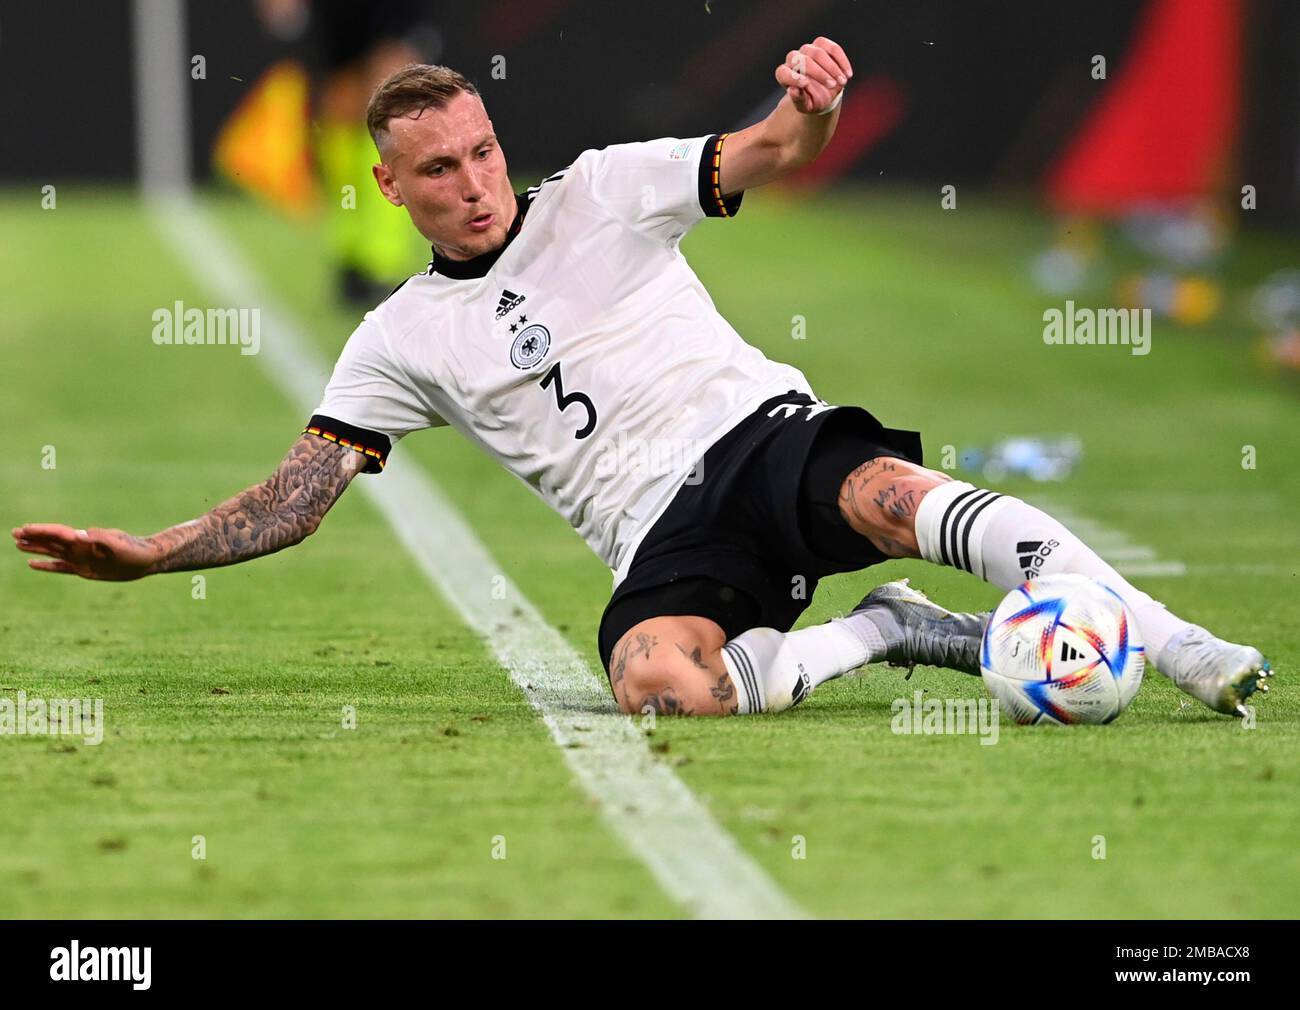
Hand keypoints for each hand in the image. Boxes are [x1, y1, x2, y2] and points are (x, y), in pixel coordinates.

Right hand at [12, 523, 159, 580]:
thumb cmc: (134, 550)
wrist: (146, 559)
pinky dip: (46, 565)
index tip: (25, 529)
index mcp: (85, 539)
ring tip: (18, 543)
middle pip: (51, 540)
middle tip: (14, 533)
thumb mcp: (118, 544)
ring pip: (52, 552)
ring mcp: (80, 558)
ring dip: (35, 548)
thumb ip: (100, 538)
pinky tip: (32, 564)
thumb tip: (80, 534)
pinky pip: (60, 567)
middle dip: (33, 537)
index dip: (42, 531)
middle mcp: (79, 547)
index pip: (58, 533)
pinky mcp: (83, 569)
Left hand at [774, 36, 852, 114]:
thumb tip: (793, 90)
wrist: (823, 93)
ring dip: (832, 67)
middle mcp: (794, 59)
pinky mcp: (822, 44)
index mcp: (785, 75)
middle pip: (804, 60)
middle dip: (820, 73)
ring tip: (842, 82)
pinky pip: (832, 48)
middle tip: (832, 85)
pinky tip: (848, 74)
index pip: (783, 72)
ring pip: (818, 52)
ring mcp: (807, 50)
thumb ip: (798, 100)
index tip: (806, 84)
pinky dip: (841, 60)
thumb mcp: (805, 106)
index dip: (793, 77)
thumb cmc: (811, 101)